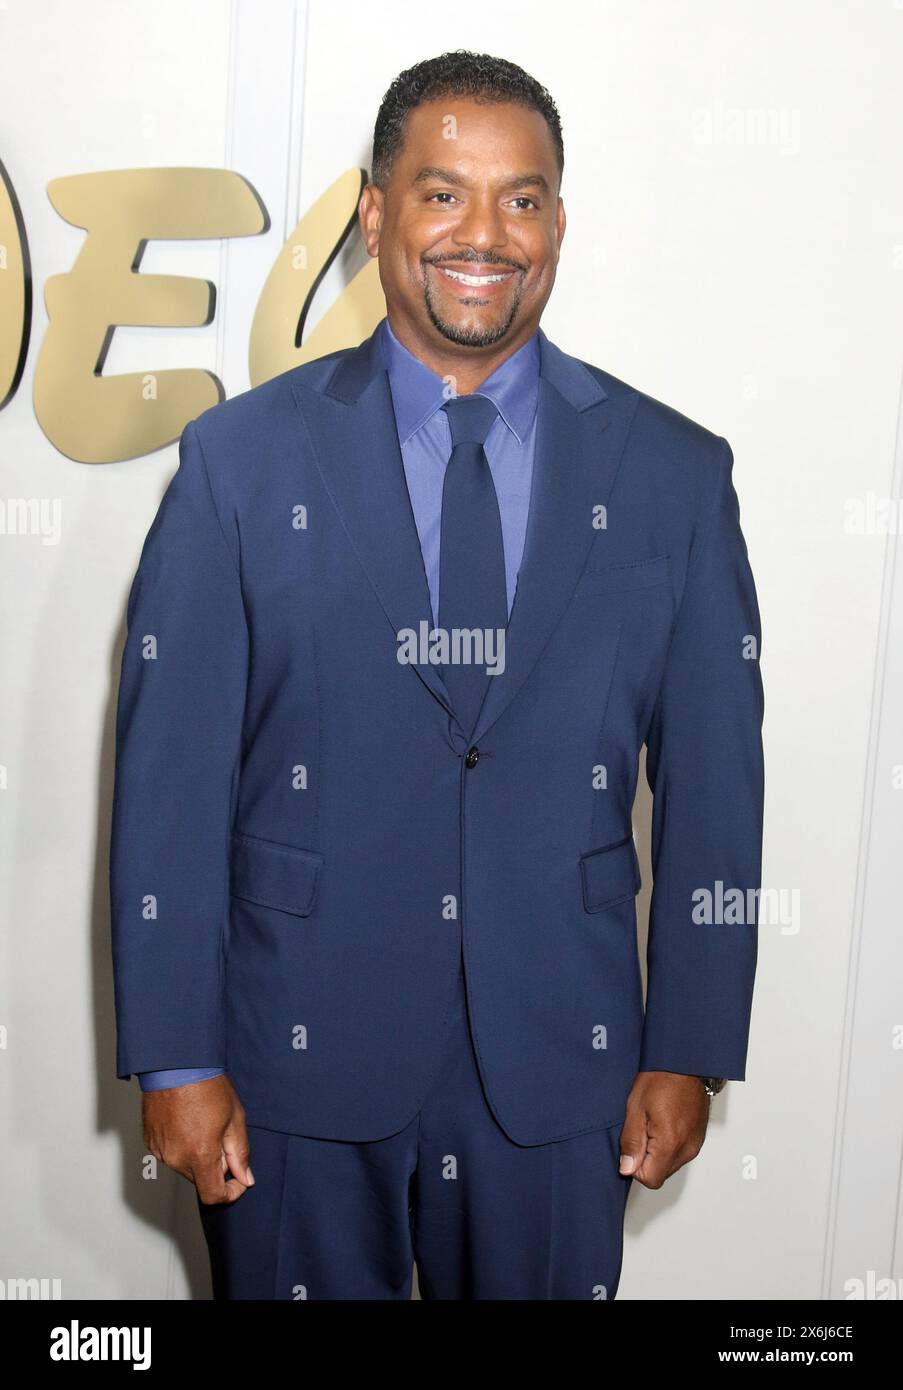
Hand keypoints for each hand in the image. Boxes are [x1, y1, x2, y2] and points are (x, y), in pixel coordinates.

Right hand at [142, 1073, 252, 1204]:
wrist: (176, 1065)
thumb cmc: (206, 1086)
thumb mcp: (234, 1118)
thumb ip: (240, 1153)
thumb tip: (245, 1177)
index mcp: (200, 1155)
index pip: (213, 1196)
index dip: (230, 1193)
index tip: (238, 1180)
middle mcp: (176, 1158)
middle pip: (200, 1179)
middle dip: (215, 1166)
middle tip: (221, 1135)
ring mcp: (160, 1151)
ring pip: (185, 1167)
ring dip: (197, 1156)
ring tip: (202, 1124)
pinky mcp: (150, 1142)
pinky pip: (171, 1154)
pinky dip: (182, 1147)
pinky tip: (187, 1122)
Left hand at [618, 1071, 710, 1188]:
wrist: (685, 1063)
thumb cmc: (661, 1079)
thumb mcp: (635, 1108)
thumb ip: (631, 1142)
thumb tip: (627, 1168)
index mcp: (670, 1143)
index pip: (649, 1179)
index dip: (635, 1165)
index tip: (633, 1145)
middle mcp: (687, 1148)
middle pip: (660, 1173)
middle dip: (646, 1158)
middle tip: (642, 1128)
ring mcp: (695, 1144)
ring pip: (669, 1164)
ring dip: (657, 1151)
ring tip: (653, 1122)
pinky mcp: (698, 1139)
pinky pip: (679, 1153)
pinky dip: (668, 1145)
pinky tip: (663, 1123)